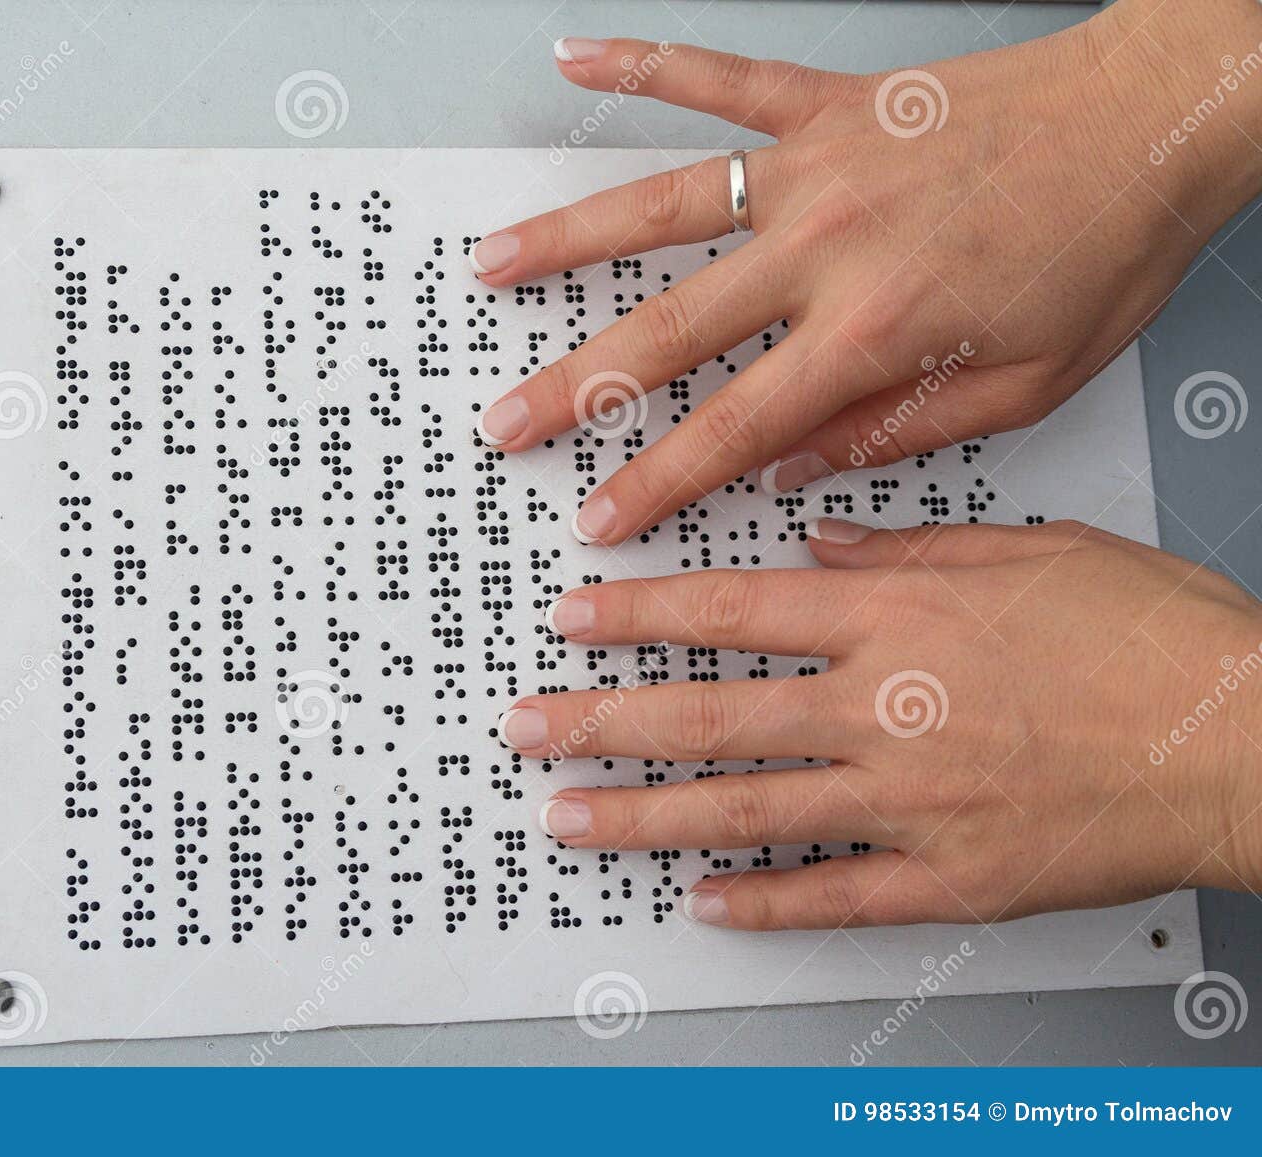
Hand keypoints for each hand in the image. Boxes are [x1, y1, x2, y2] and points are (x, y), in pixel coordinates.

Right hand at [471, 1, 1261, 544]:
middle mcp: (825, 247)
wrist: (1154, 122)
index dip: (657, 482)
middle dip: (574, 388)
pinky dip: (648, 63)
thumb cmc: (1101, 252)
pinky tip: (577, 54)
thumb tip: (793, 474)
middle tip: (506, 425)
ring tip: (491, 267)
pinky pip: (722, 79)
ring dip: (567, 243)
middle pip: (668, 332)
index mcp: (873, 332)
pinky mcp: (830, 101)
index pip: (734, 429)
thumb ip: (896, 435)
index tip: (600, 517)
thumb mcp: (1020, 388)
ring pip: (662, 208)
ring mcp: (817, 165)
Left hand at [497, 521, 1261, 928]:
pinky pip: (832, 896)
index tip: (573, 614)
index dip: (639, 613)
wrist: (1245, 737)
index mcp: (897, 618)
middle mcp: (882, 710)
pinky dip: (762, 903)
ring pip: (743, 811)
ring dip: (642, 817)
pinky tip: (701, 902)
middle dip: (602, 720)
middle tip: (526, 725)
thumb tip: (817, 545)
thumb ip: (906, 548)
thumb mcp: (1027, 549)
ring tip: (565, 820)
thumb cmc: (1154, 636)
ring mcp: (907, 803)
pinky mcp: (948, 878)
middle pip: (710, 716)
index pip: (730, 611)